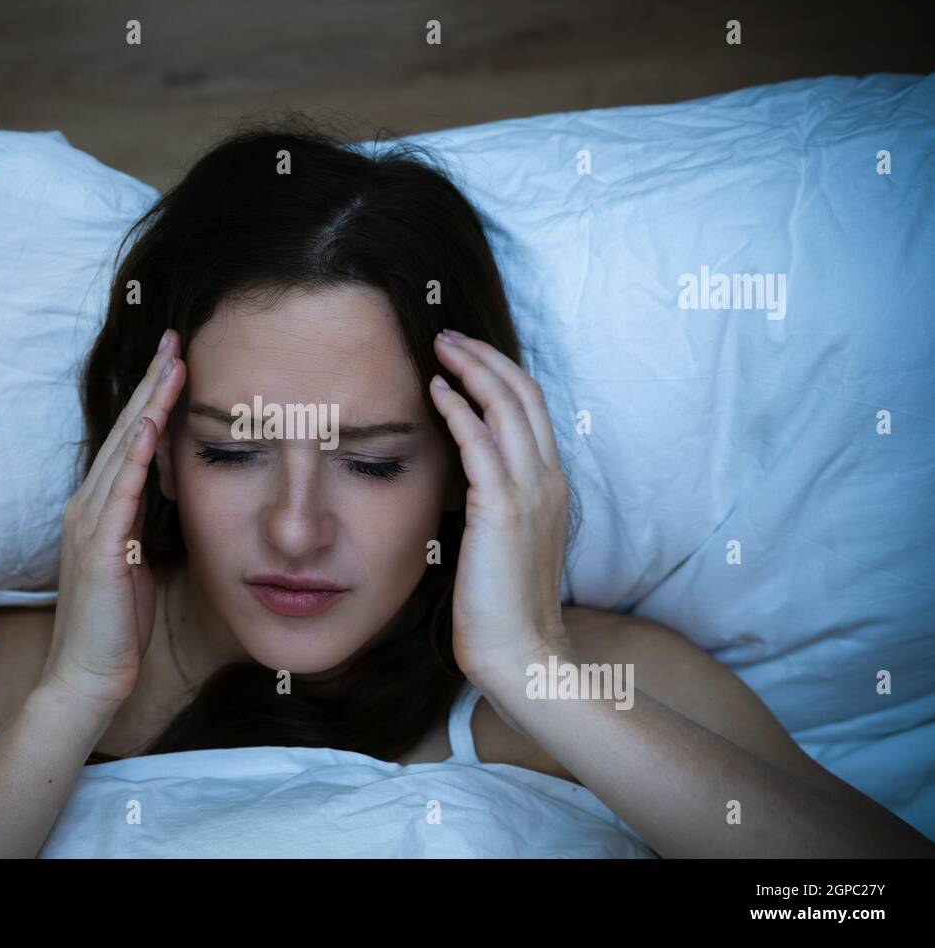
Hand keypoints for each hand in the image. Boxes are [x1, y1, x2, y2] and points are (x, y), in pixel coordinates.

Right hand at [38, 328, 185, 708]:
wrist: (89, 678)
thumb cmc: (118, 626)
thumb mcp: (137, 562)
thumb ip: (143, 524)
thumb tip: (168, 493)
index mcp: (99, 508)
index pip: (130, 441)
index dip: (152, 399)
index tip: (177, 361)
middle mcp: (88, 506)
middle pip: (124, 432)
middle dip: (151, 384)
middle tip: (176, 340)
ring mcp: (90, 524)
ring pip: (123, 451)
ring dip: (148, 406)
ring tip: (171, 365)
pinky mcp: (100, 549)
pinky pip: (120, 494)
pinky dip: (134, 458)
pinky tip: (149, 427)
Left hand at [428, 329, 570, 682]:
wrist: (524, 653)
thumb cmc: (504, 607)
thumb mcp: (505, 543)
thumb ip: (494, 504)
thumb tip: (462, 480)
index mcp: (552, 486)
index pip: (533, 410)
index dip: (502, 374)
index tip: (468, 357)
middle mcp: (549, 480)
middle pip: (525, 394)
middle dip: (486, 356)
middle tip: (448, 335)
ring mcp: (531, 492)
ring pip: (507, 406)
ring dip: (472, 368)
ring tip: (439, 346)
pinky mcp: (502, 509)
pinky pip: (480, 442)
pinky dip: (460, 408)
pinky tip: (436, 390)